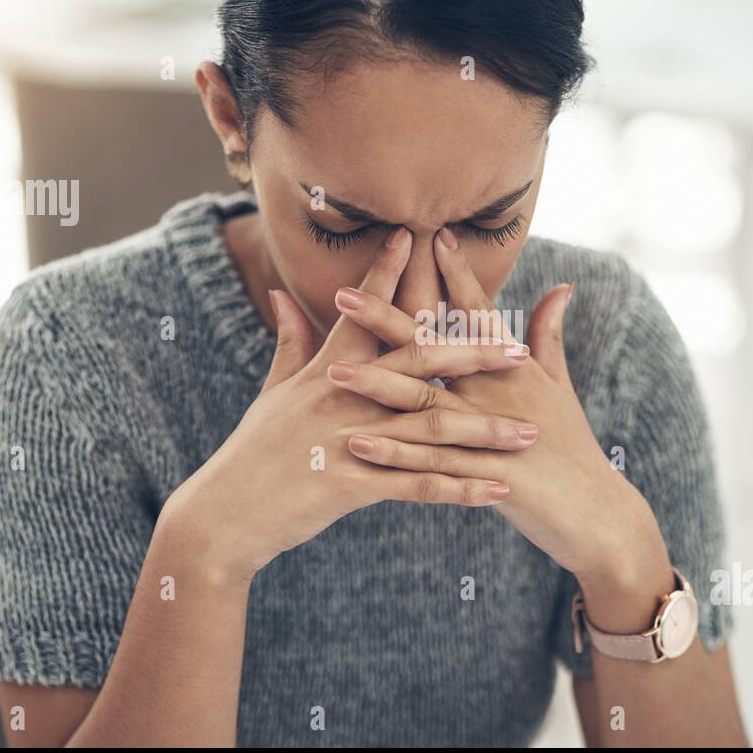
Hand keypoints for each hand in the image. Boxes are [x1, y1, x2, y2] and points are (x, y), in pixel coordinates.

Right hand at [158, 228, 540, 584]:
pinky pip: (417, 485)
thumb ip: (288, 343)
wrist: (223, 515)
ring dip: (485, 431)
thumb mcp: (271, 393)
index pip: (365, 313)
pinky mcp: (350, 485)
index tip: (419, 237)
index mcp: (324, 372)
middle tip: (519, 350)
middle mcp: (341, 397)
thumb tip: (280, 293)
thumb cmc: (252, 454)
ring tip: (530, 434)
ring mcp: (347, 439)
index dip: (390, 274)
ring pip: (430, 427)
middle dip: (473, 354)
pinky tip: (498, 491)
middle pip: (417, 363)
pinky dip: (461, 488)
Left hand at [327, 228, 667, 581]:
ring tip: (334, 373)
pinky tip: (358, 442)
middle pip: (438, 349)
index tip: (426, 235)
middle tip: (343, 293)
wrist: (597, 514)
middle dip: (388, 320)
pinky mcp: (488, 477)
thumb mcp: (560, 387)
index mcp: (515, 369)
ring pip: (427, 405)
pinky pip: (432, 464)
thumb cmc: (573, 448)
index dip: (454, 273)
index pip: (478, 313)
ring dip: (378, 387)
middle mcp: (502, 393)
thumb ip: (548, 336)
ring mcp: (494, 435)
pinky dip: (395, 453)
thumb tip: (560, 285)